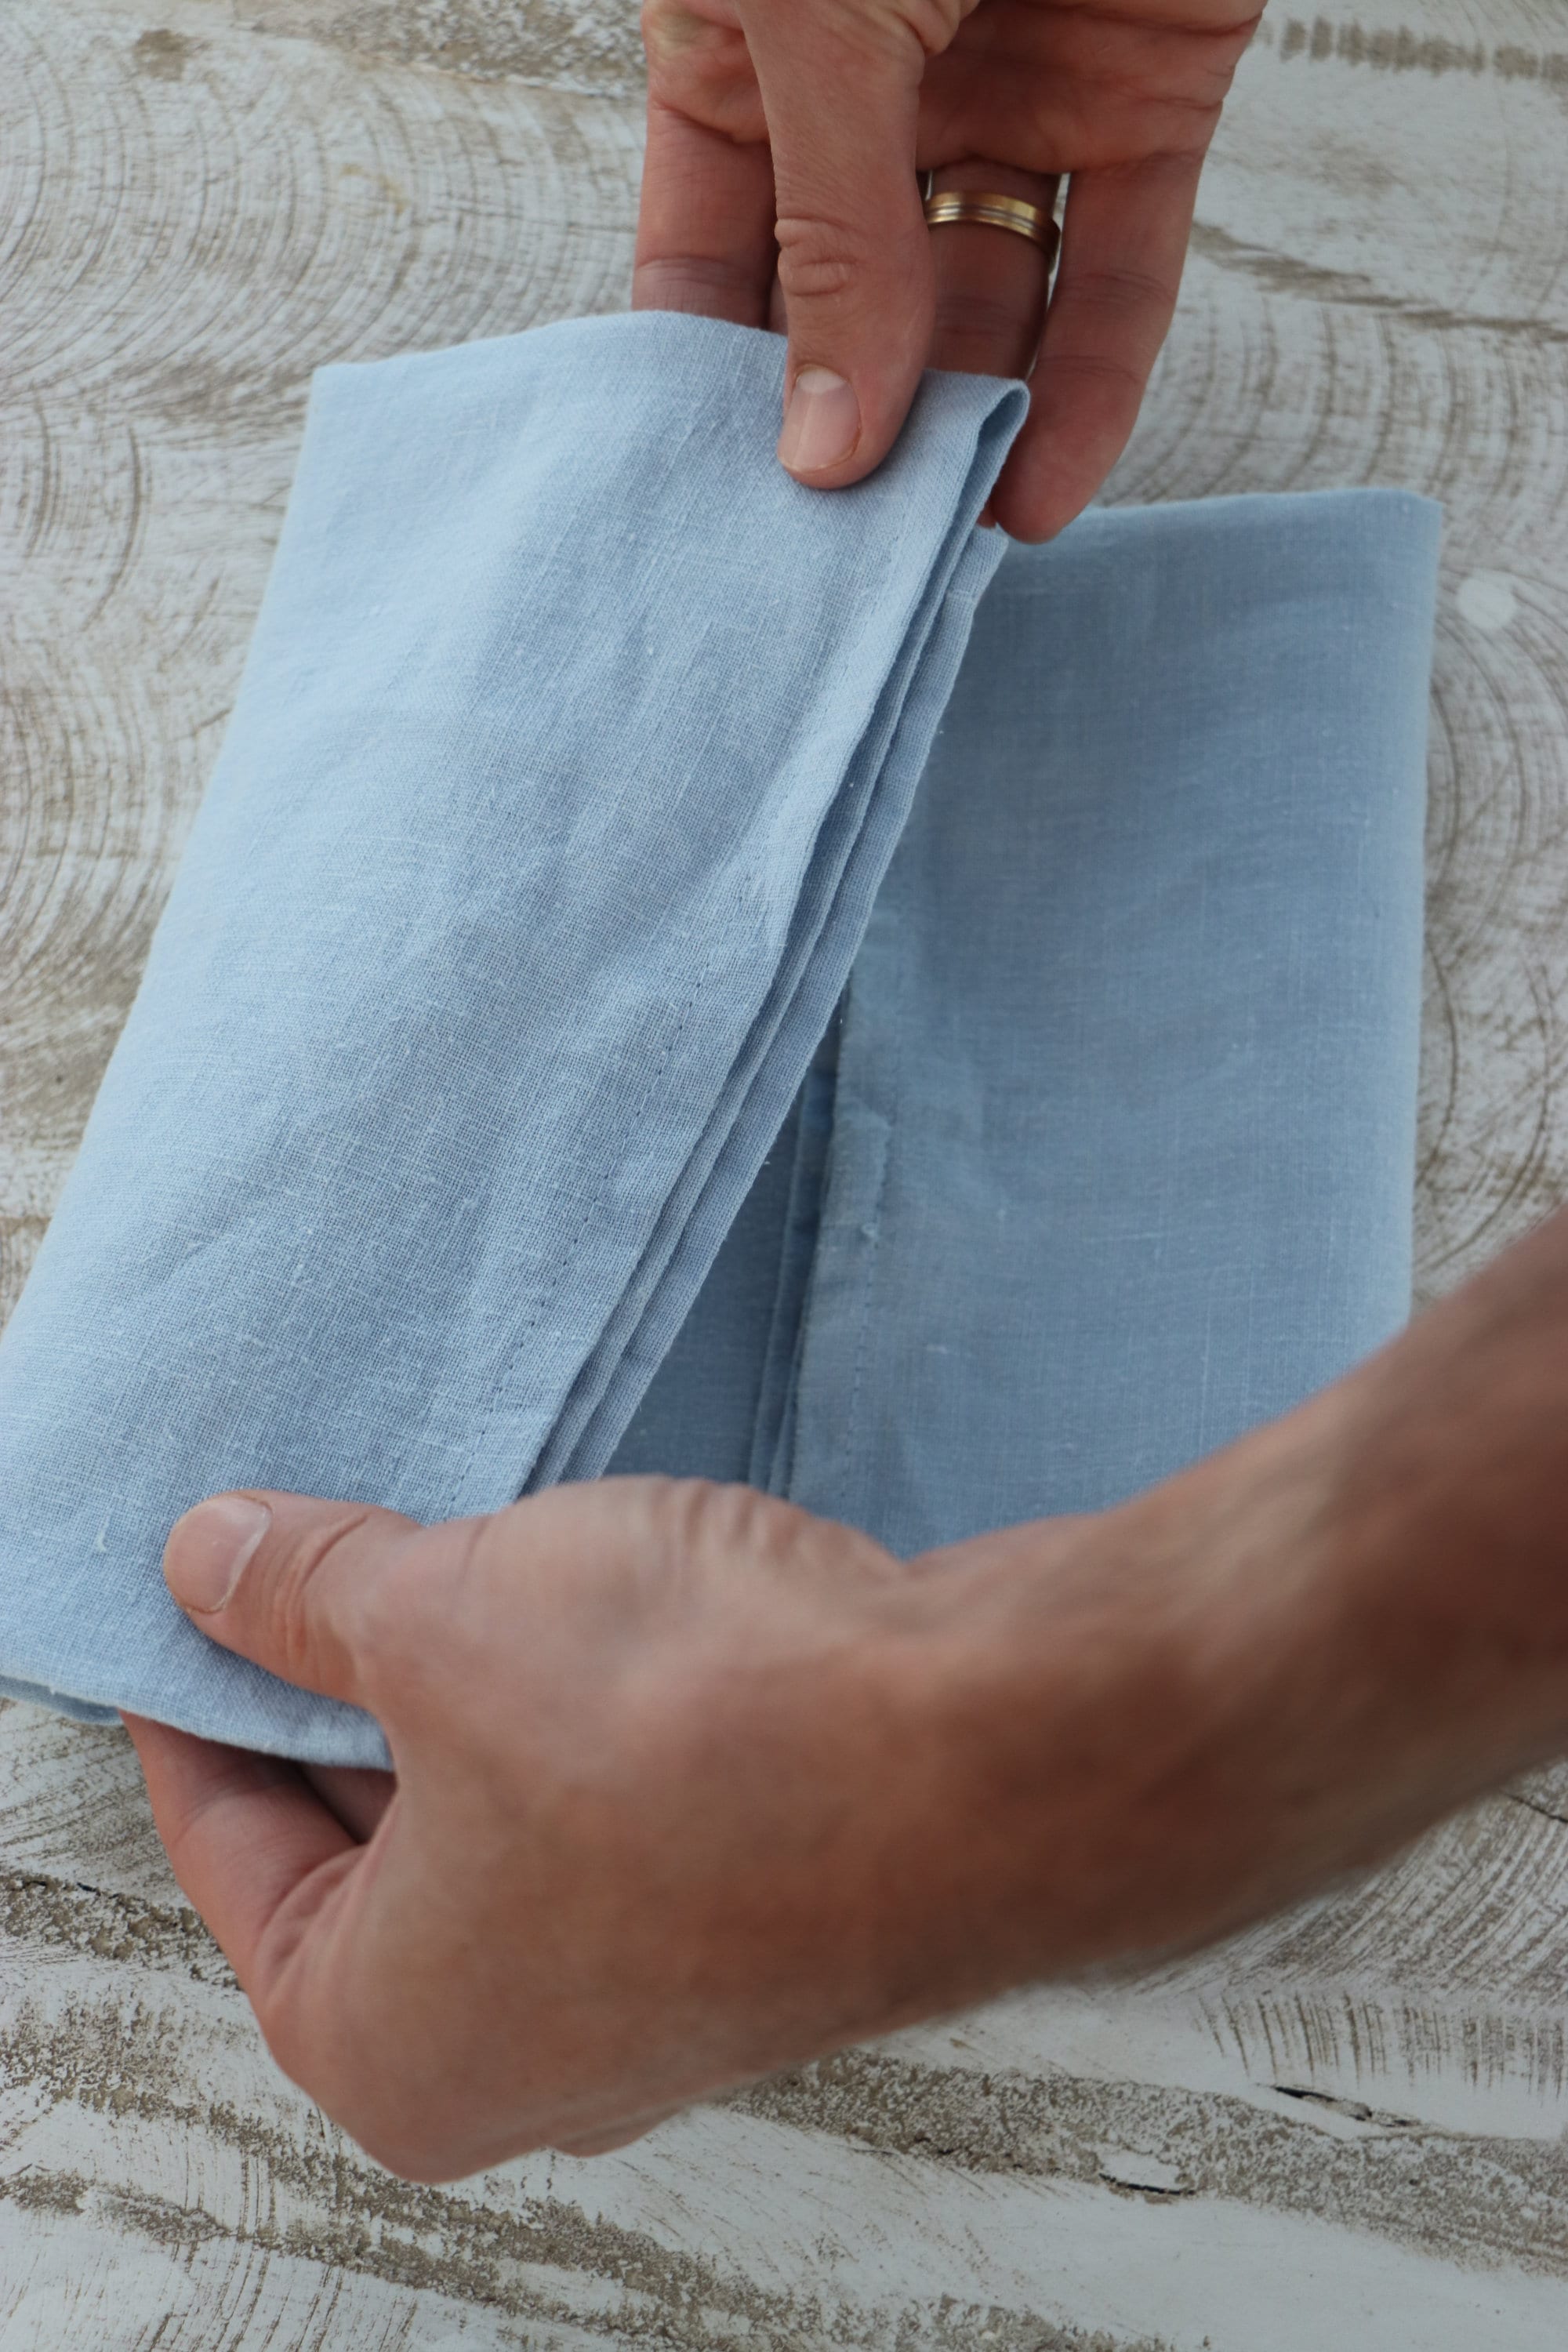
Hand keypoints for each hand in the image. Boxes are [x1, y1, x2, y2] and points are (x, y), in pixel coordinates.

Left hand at [124, 1200, 1567, 2184]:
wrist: (999, 1748)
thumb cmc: (703, 1733)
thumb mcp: (441, 1614)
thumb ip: (304, 1592)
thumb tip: (214, 1562)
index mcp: (390, 2042)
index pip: (226, 1844)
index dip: (196, 1687)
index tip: (198, 1579)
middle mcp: (521, 2055)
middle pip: (366, 1839)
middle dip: (338, 1678)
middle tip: (317, 1539)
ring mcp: (656, 1990)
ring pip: (501, 1810)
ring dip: (473, 1677)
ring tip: (457, 1539)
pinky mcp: (762, 1905)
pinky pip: (616, 1797)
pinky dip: (580, 1697)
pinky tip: (593, 1590)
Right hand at [634, 0, 1261, 536]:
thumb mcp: (810, 21)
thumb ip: (828, 236)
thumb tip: (822, 440)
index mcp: (738, 57)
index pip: (707, 272)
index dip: (712, 400)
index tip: (720, 531)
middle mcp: (871, 91)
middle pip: (853, 310)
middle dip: (852, 433)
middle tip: (840, 572)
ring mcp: (1008, 94)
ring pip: (989, 304)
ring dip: (972, 430)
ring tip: (944, 554)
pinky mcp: (1145, 96)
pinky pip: (1123, 271)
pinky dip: (1096, 381)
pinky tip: (1045, 484)